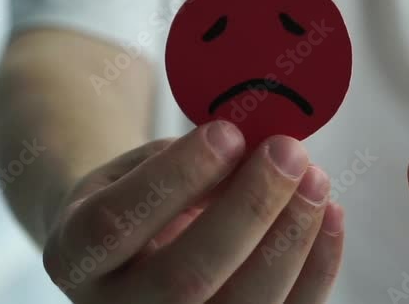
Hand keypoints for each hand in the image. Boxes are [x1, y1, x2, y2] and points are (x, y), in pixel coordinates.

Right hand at [41, 121, 344, 302]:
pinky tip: (331, 215)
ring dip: (291, 238)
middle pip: (186, 277)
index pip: (116, 223)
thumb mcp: (141, 165)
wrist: (131, 242)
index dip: (177, 179)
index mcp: (76, 254)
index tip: (228, 132)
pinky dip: (317, 268)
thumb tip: (260, 153)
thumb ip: (187, 163)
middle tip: (289, 153)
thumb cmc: (141, 193)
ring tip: (316, 179)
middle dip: (249, 209)